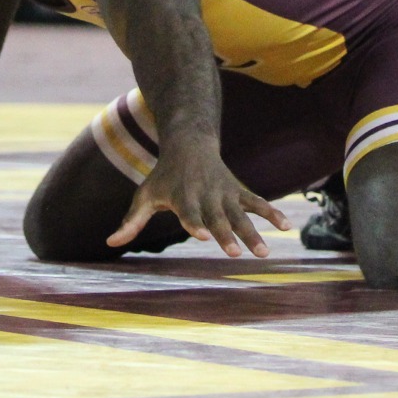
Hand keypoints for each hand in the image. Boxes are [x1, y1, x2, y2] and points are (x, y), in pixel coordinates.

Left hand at [106, 145, 287, 257]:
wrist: (189, 144)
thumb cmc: (163, 177)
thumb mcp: (145, 195)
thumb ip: (131, 221)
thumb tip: (110, 243)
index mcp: (182, 198)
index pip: (189, 213)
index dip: (195, 224)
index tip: (203, 236)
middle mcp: (206, 196)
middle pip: (218, 218)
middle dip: (226, 235)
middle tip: (235, 254)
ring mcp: (225, 193)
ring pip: (241, 214)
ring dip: (253, 232)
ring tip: (263, 253)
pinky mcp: (238, 191)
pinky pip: (258, 202)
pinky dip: (272, 213)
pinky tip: (286, 227)